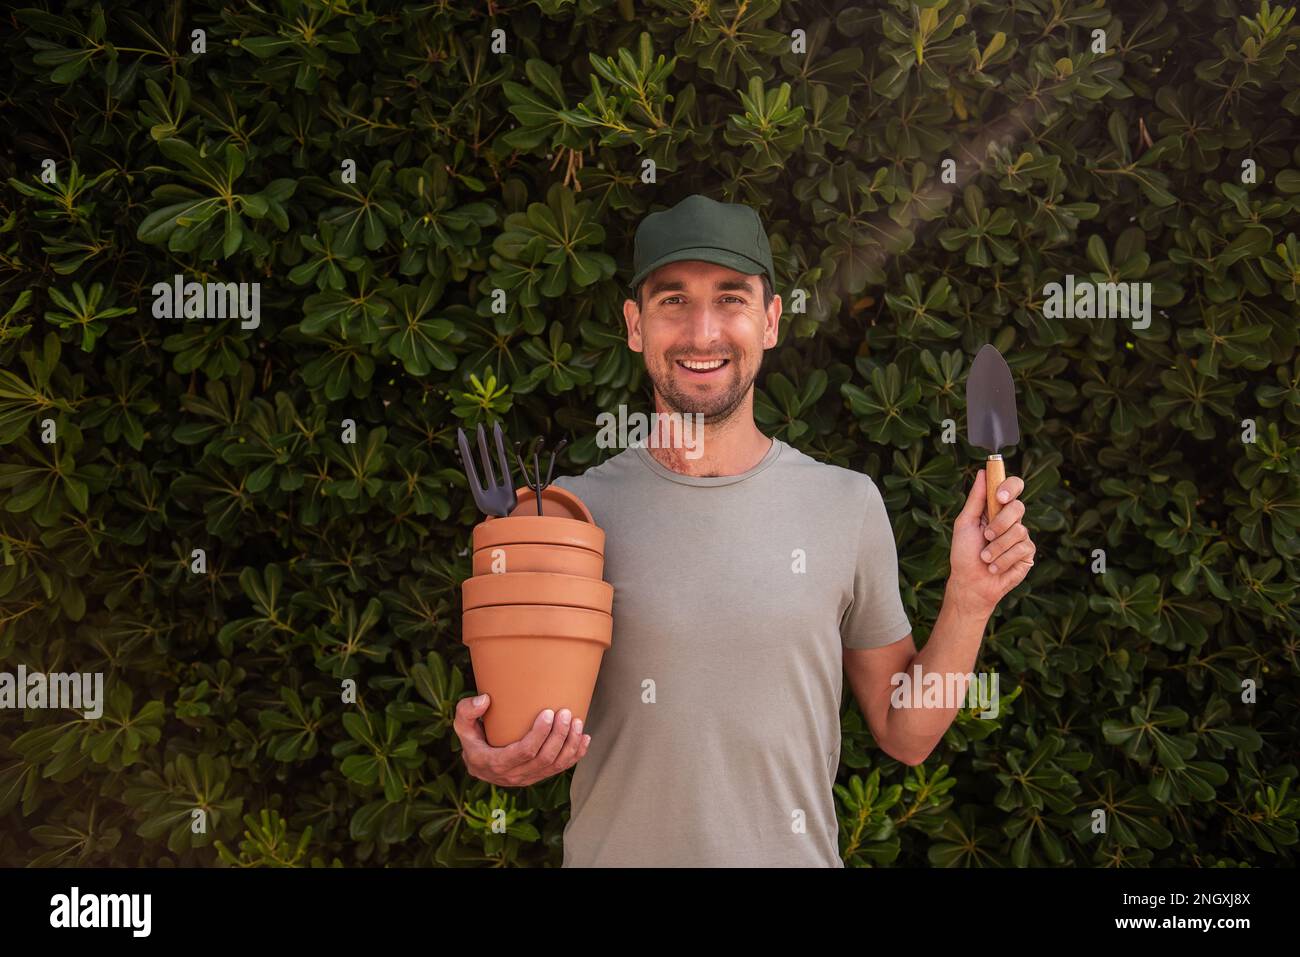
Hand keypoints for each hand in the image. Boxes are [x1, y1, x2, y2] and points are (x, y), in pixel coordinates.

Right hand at [454, 694, 590, 786]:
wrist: (479, 765)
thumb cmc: (473, 740)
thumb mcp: (462, 726)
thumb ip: (466, 711)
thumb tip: (485, 699)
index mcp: (496, 763)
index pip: (525, 752)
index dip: (540, 734)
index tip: (548, 713)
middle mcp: (515, 775)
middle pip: (544, 758)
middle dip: (559, 735)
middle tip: (566, 713)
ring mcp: (529, 778)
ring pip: (556, 765)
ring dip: (571, 744)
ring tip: (577, 722)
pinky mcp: (539, 776)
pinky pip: (561, 769)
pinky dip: (576, 754)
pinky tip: (584, 738)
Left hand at [947, 468, 1035, 617]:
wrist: (970, 582)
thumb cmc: (964, 553)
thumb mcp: (965, 523)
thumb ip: (976, 499)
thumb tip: (983, 472)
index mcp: (996, 508)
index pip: (1013, 487)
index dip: (1010, 487)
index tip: (999, 497)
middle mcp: (1011, 520)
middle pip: (1018, 507)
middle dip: (1000, 523)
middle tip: (986, 535)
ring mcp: (1021, 537)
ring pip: (1019, 531)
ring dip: (997, 547)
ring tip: (985, 557)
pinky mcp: (1028, 554)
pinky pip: (1022, 549)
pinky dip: (1004, 559)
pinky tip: (994, 566)